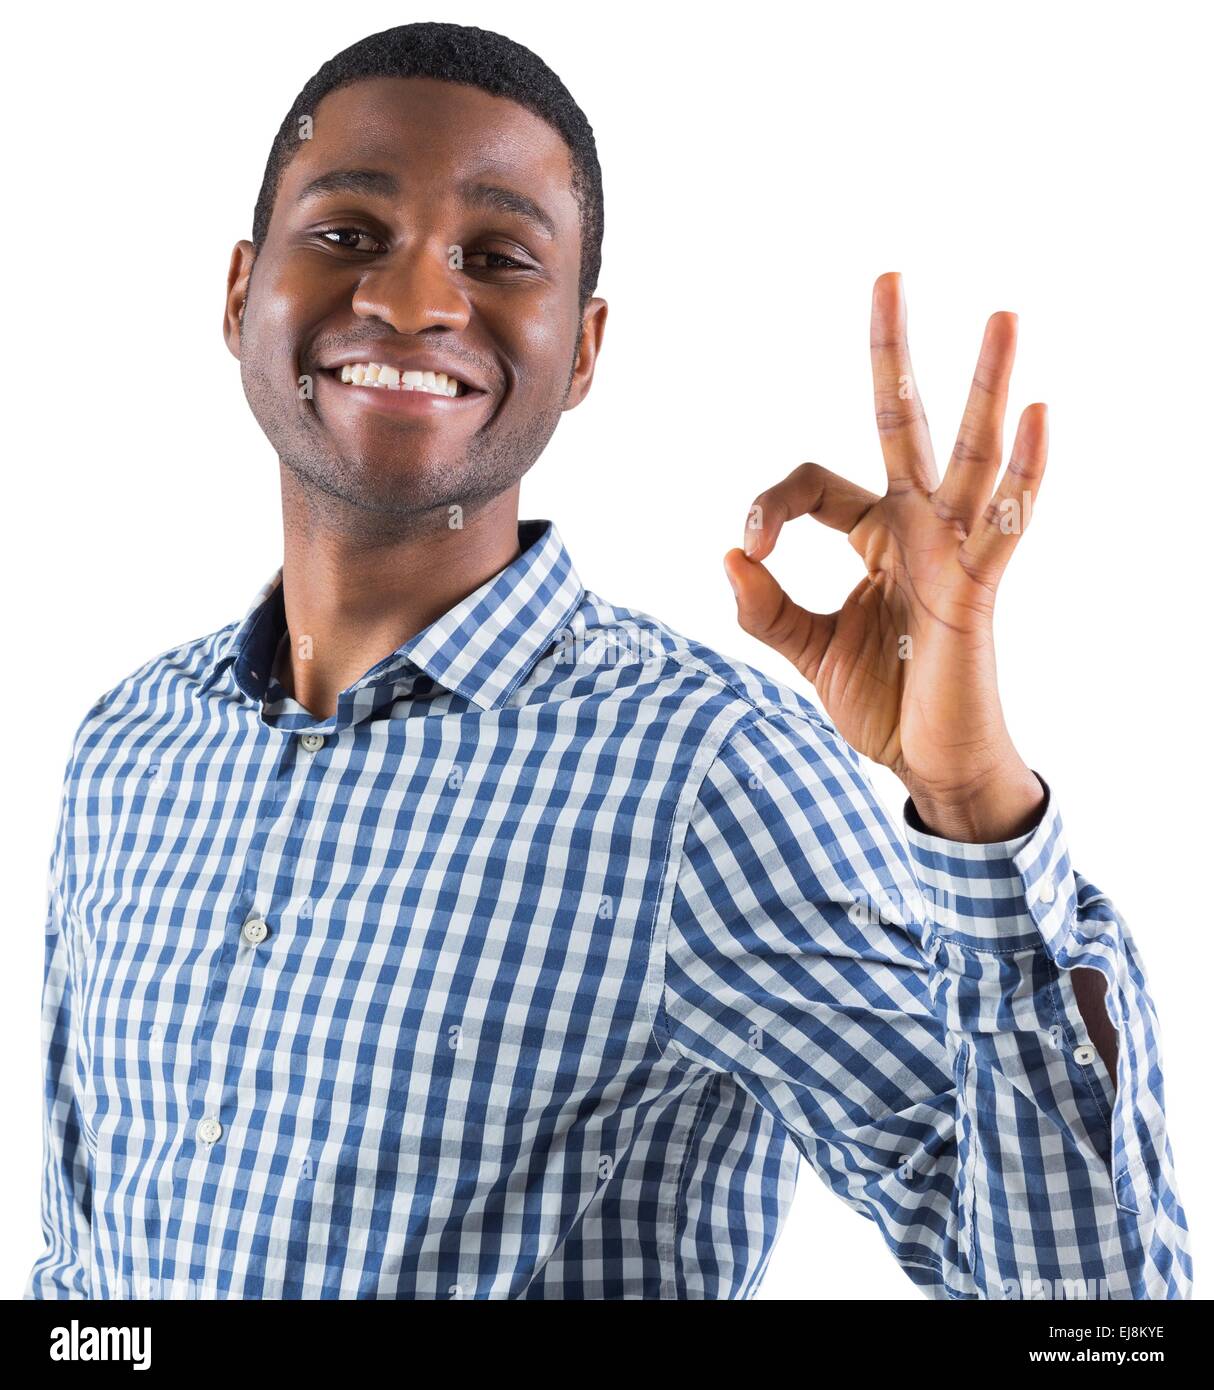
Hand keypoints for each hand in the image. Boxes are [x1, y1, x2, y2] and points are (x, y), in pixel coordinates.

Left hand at [723, 272, 1045, 842]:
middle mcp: (918, 527)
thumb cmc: (885, 700)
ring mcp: (954, 551)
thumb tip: (728, 556)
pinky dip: (1026, 473)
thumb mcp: (807, 651)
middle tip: (886, 277)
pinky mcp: (978, 589)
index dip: (772, 503)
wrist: (928, 761)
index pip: (814, 483)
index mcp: (876, 534)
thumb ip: (766, 609)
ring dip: (984, 385)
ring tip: (1002, 316)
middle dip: (893, 355)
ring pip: (971, 453)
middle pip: (904, 424)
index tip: (749, 546)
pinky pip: (1005, 522)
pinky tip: (1039, 415)